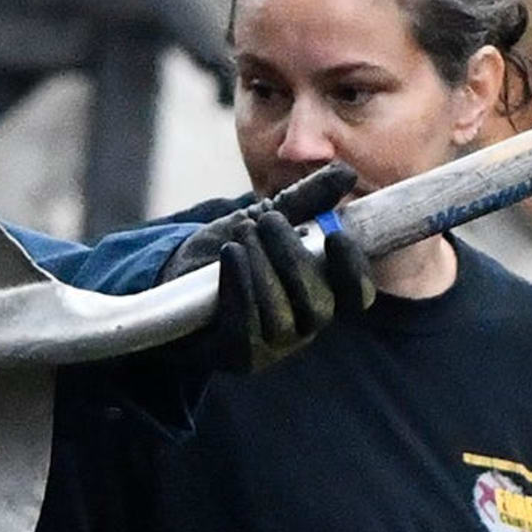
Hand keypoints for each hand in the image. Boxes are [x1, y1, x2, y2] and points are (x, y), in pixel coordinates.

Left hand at [165, 200, 370, 375]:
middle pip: (319, 306)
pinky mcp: (239, 356)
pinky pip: (247, 328)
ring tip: (242, 232)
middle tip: (267, 221)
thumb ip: (307, 200)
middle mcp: (303, 327)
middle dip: (294, 259)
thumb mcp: (268, 218)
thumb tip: (346, 174)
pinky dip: (240, 287)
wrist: (176, 276)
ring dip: (261, 268)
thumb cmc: (230, 250)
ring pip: (282, 317)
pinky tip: (230, 255)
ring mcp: (273, 347)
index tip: (336, 235)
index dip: (354, 270)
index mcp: (320, 294)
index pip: (356, 295)